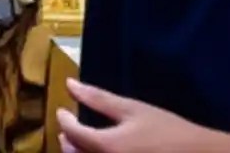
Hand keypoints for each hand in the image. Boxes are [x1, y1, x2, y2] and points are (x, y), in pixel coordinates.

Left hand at [57, 79, 229, 152]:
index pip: (71, 132)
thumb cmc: (168, 129)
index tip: (62, 111)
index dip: (64, 120)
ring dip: (77, 152)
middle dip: (67, 140)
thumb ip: (98, 98)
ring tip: (79, 142)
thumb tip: (70, 84)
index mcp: (106, 145)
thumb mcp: (133, 109)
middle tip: (67, 129)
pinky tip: (101, 150)